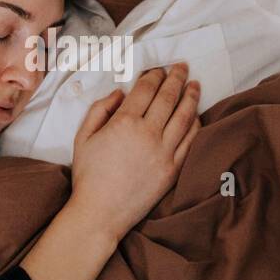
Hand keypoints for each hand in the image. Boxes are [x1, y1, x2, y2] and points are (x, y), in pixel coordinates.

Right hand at [70, 63, 200, 241]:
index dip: (154, 75)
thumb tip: (121, 93)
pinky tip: (196, 115)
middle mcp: (147, 134)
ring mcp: (163, 152)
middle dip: (176, 78)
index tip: (159, 69)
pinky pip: (190, 141)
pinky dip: (195, 124)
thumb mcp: (83, 136)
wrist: (100, 213)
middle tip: (182, 66)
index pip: (146, 90)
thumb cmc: (88, 175)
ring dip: (191, 97)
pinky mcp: (173, 169)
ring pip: (184, 117)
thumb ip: (100, 109)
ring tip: (195, 84)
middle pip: (168, 97)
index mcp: (124, 122)